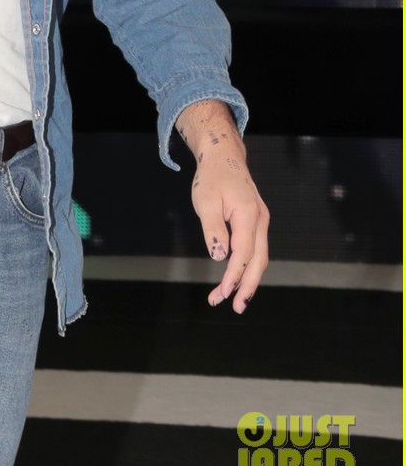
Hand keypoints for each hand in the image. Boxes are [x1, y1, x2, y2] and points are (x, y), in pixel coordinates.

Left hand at [176, 100, 269, 313]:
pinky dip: (249, 266)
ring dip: (248, 279)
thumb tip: (219, 257)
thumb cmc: (212, 178)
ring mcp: (261, 221)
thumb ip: (212, 229)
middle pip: (259, 261)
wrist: (223, 157)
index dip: (233, 276)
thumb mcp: (205, 201)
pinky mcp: (256, 222)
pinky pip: (256, 249)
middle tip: (235, 307)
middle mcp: (260, 220)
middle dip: (247, 286)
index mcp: (248, 215)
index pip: (243, 254)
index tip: (221, 294)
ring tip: (234, 300)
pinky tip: (238, 278)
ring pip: (260, 257)